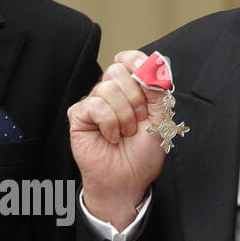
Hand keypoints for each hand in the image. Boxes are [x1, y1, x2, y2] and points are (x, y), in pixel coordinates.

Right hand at [68, 50, 167, 229]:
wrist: (128, 180)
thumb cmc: (142, 155)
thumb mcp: (160, 121)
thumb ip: (158, 93)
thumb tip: (153, 67)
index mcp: (130, 90)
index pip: (128, 59)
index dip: (137, 62)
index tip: (147, 79)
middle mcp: (111, 93)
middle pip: (117, 70)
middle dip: (135, 98)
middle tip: (139, 120)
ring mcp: (93, 103)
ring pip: (107, 88)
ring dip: (124, 116)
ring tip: (126, 133)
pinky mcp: (79, 115)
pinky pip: (95, 105)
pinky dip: (110, 123)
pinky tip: (111, 137)